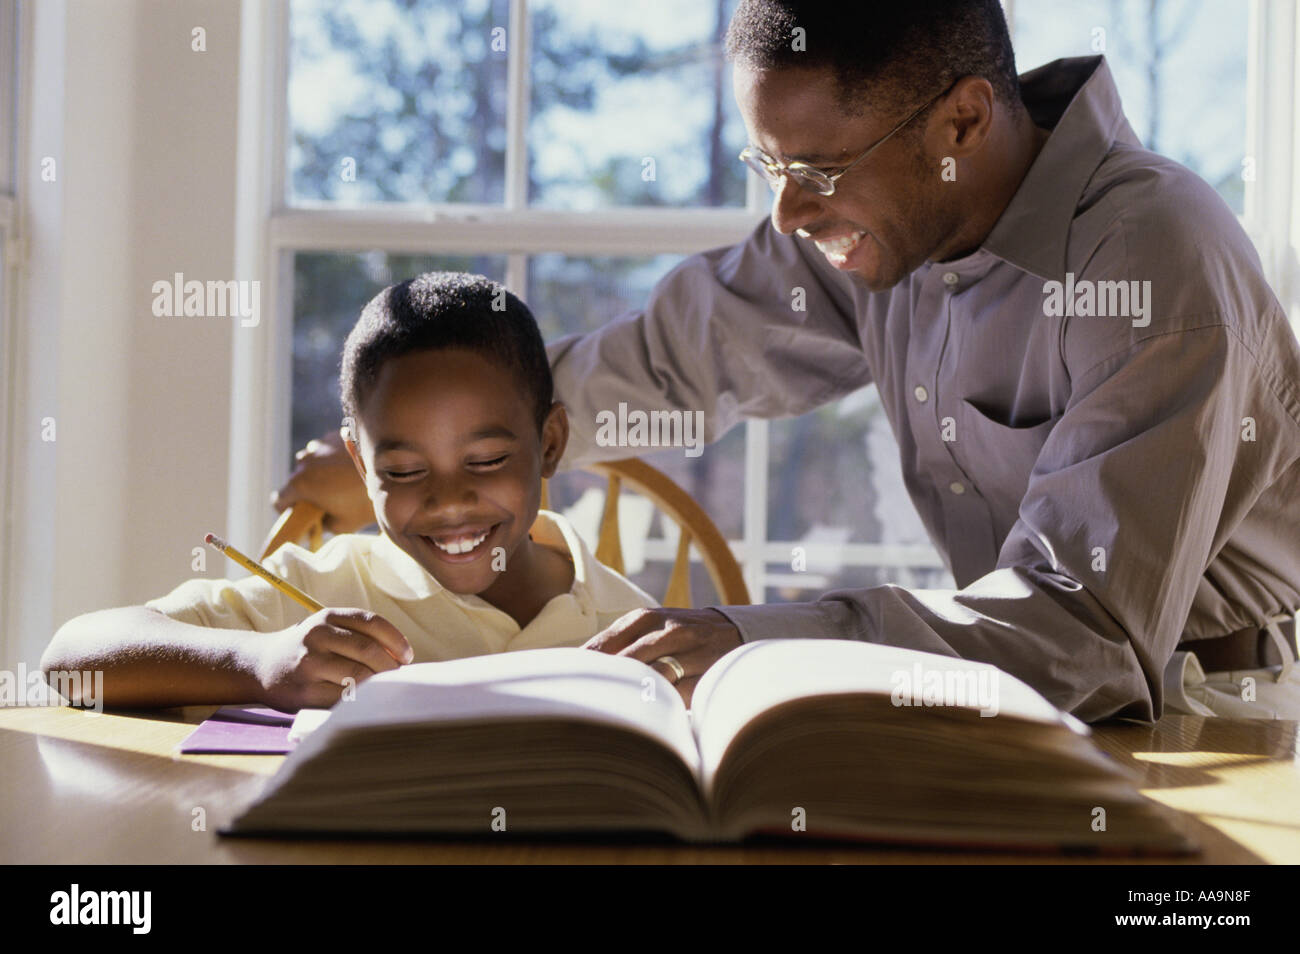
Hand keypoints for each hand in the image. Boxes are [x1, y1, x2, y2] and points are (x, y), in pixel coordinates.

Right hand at [249, 608, 414, 710]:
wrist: (260, 665)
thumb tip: (402, 657)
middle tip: (399, 678)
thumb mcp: (327, 629)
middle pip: (368, 650)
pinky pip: (343, 698)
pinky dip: (360, 700)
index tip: (407, 657)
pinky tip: (366, 701)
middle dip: (390, 667)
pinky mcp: (304, 692)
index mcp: (327, 616)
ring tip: (385, 690)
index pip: (372, 623)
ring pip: (358, 675)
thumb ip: (359, 635)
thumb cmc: (307, 649)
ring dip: (378, 684)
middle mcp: (317, 636)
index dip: (396, 640)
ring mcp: (309, 664)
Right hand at [272, 428, 373, 533]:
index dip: (285, 510)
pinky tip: (348, 467)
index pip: (279, 500)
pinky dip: (330, 459)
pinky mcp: (333, 436)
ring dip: (317, 473)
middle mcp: (304, 462)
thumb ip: (322, 524)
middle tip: (323, 501)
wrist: (392, 470)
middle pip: (295, 480)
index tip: (296, 514)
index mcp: (300, 484)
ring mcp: (318, 446)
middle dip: (305, 491)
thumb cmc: (364, 501)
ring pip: (309, 463)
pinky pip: (325, 450)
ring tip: (339, 482)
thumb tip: (320, 520)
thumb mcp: (341, 524)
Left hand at [583, 607, 742, 706]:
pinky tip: (644, 716)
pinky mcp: (707, 676)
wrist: (730, 631)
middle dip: (604, 683)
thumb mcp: (648, 626)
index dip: (584, 666)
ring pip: (654, 678)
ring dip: (631, 695)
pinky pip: (678, 695)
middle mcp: (669, 631)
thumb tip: (574, 664)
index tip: (564, 683)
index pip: (605, 644)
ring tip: (609, 712)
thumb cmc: (675, 633)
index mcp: (646, 618)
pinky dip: (660, 706)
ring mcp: (691, 654)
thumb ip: (615, 642)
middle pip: (626, 662)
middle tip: (581, 703)